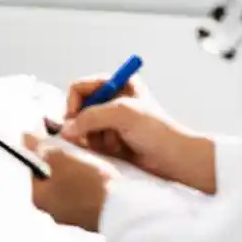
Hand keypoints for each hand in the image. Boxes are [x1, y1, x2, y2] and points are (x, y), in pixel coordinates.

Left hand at [23, 134, 115, 232]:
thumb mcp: (60, 158)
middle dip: (65, 158)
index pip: (35, 166)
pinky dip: (93, 181)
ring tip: (93, 157)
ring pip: (73, 182)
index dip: (45, 148)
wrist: (123, 208)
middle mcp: (53, 210)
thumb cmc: (88, 184)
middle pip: (54, 174)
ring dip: (81, 168)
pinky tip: (104, 172)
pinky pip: (89, 192)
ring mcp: (74, 215)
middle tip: (77, 145)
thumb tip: (25, 137)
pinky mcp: (94, 216)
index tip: (56, 138)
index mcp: (40, 198)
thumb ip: (41, 147)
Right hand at [61, 76, 215, 193]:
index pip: (79, 88)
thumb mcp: (123, 115)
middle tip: (95, 136)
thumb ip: (91, 117)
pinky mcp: (112, 139)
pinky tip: (116, 150)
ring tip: (114, 143)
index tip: (74, 121)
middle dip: (84, 124)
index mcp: (117, 83)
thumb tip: (66, 129)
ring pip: (83, 127)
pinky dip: (98, 147)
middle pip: (79, 108)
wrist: (175, 158)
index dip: (74, 104)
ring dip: (94, 138)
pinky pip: (91, 141)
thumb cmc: (157, 131)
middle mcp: (112, 99)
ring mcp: (112, 120)